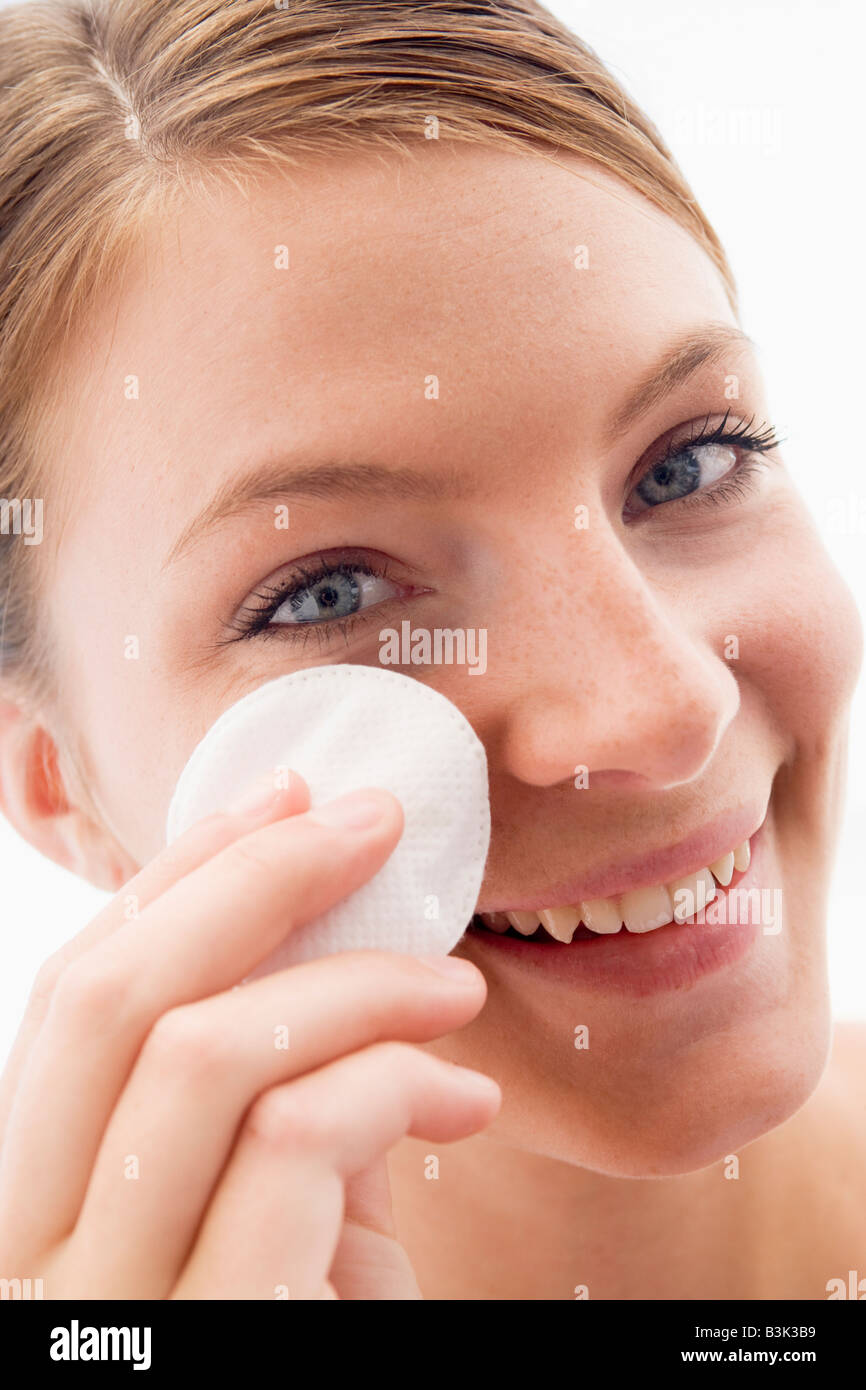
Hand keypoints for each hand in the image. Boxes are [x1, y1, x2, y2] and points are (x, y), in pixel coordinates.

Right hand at [0, 773, 497, 1297]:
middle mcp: (26, 1258)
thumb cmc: (302, 1325)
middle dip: (252, 875)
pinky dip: (394, 1081)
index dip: (177, 874)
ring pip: (201, 1052)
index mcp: (28, 1198)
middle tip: (371, 820)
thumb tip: (327, 929)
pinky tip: (464, 1100)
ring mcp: (106, 1311)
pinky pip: (294, 1143)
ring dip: (353, 980)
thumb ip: (265, 1092)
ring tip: (453, 982)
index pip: (71, 996)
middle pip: (110, 998)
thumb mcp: (257, 1206)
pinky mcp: (214, 1338)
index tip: (284, 796)